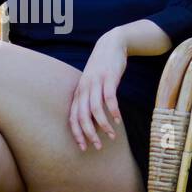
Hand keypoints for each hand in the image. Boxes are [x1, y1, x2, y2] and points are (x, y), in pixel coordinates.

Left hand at [68, 29, 127, 150]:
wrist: (111, 44)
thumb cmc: (102, 69)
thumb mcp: (92, 85)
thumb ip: (91, 101)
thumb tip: (94, 123)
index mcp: (79, 93)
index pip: (73, 117)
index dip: (77, 133)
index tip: (83, 147)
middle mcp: (84, 88)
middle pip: (82, 116)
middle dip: (89, 134)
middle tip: (98, 146)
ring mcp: (96, 82)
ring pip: (95, 109)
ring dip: (103, 125)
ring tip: (112, 136)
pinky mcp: (108, 77)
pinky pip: (109, 97)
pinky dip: (113, 110)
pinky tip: (118, 120)